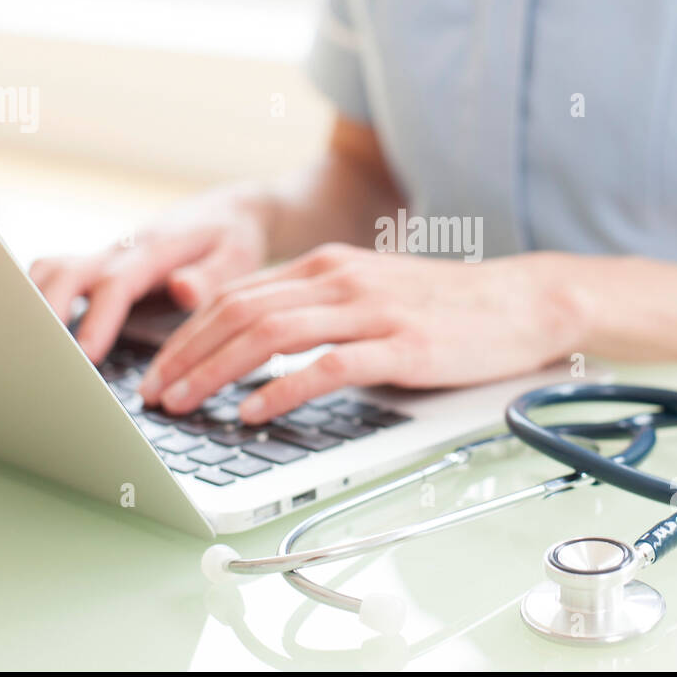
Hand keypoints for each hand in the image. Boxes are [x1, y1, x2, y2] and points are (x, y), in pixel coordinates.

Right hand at [28, 190, 270, 362]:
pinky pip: (55, 277)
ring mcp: (104, 257)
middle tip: (36, 358)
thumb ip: (211, 277)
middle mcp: (120, 250)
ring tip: (21, 349)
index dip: (97, 318)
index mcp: (155, 250)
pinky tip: (27, 334)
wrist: (227, 213)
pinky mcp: (98, 267)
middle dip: (46, 312)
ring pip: (50, 270)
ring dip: (30, 302)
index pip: (116, 283)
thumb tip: (183, 290)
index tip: (85, 355)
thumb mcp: (237, 256)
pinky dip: (34, 299)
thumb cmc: (233, 240)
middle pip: (66, 272)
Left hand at [137, 244, 588, 422]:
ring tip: (187, 405)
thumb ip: (318, 307)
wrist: (521, 301)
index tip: (160, 369)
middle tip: (155, 394)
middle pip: (240, 311)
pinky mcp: (401, 346)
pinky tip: (255, 411)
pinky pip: (328, 366)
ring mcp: (372, 311)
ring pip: (271, 334)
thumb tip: (257, 340)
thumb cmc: (445, 305)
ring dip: (217, 372)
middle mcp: (341, 279)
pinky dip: (282, 389)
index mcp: (328, 264)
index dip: (187, 333)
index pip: (237, 295)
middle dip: (186, 355)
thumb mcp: (370, 291)